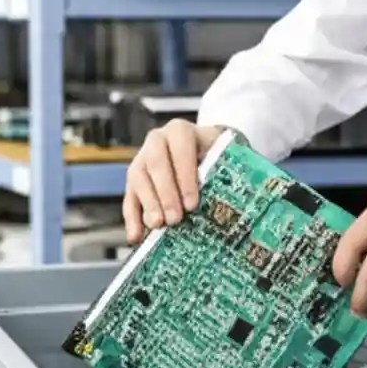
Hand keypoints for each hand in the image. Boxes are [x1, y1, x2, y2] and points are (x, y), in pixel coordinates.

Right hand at [123, 120, 224, 242]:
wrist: (200, 150)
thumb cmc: (214, 156)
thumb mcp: (222, 155)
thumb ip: (225, 170)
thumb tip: (237, 198)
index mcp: (180, 131)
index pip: (180, 148)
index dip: (185, 176)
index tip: (192, 204)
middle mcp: (157, 141)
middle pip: (156, 163)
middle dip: (165, 193)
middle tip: (175, 219)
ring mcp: (142, 159)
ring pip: (138, 179)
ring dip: (148, 204)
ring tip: (158, 225)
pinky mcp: (134, 180)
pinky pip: (129, 197)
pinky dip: (132, 219)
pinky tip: (136, 236)